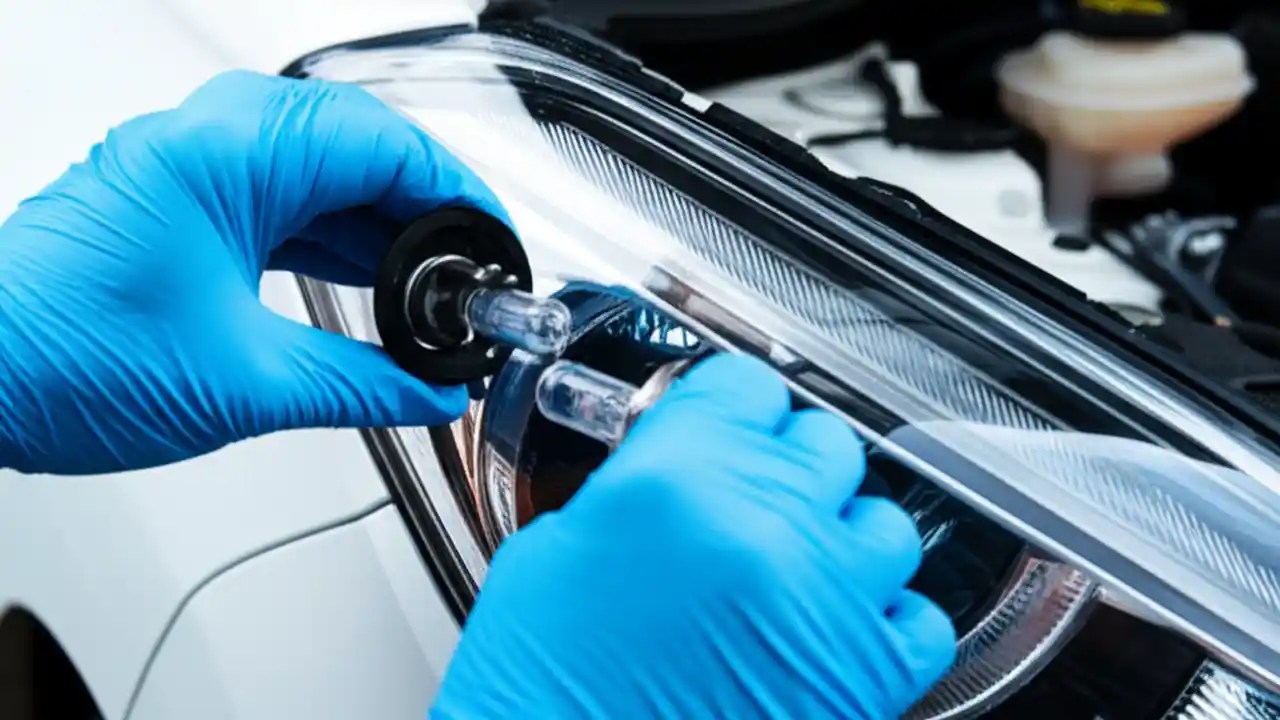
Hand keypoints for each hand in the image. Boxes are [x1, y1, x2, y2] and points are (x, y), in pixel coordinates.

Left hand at [0, 71, 504, 474]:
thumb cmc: (58, 360)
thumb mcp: (246, 384)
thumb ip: (363, 387)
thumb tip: (432, 394)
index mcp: (226, 156)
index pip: (383, 143)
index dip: (455, 193)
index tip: (493, 242)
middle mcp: (207, 142)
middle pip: (359, 148)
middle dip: (425, 214)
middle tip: (468, 271)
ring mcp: (192, 167)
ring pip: (324, 173)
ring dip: (381, 231)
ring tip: (427, 294)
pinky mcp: (183, 202)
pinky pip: (285, 200)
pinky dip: (334, 241)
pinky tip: (370, 289)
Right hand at [432, 354, 956, 718]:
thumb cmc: (543, 687)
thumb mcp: (554, 553)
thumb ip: (638, 486)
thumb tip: (681, 464)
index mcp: (679, 480)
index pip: (748, 385)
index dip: (734, 404)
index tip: (730, 419)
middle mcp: (765, 527)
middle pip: (824, 442)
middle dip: (787, 464)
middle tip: (751, 497)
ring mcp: (826, 602)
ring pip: (884, 524)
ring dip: (842, 537)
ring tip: (798, 565)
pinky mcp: (866, 678)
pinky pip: (921, 619)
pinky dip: (887, 617)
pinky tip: (838, 626)